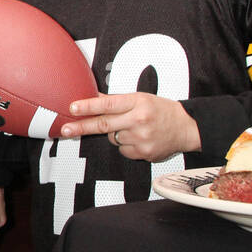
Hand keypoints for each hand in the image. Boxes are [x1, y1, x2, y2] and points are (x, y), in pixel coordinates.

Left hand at [58, 92, 200, 161]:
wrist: (187, 128)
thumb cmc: (162, 110)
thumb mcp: (140, 98)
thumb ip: (116, 101)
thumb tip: (91, 98)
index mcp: (138, 102)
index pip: (108, 104)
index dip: (89, 107)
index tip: (73, 107)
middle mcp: (139, 120)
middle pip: (104, 124)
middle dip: (82, 127)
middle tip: (65, 129)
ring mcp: (141, 138)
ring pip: (112, 138)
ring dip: (116, 134)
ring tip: (133, 128)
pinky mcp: (143, 153)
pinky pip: (122, 150)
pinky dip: (126, 145)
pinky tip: (139, 138)